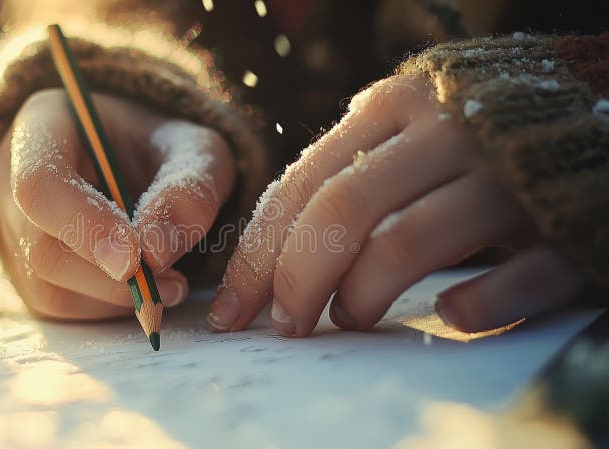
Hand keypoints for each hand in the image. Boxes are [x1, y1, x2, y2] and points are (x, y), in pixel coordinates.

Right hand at [0, 89, 233, 319]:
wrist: (140, 156)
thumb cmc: (163, 146)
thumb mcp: (195, 150)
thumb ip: (188, 190)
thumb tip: (156, 254)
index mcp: (42, 124)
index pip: (39, 184)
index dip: (84, 227)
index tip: (136, 259)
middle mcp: (7, 174)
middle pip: (40, 247)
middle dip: (111, 278)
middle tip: (173, 281)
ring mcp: (7, 223)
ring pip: (45, 286)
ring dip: (113, 298)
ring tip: (167, 283)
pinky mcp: (20, 265)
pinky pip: (54, 303)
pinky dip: (104, 307)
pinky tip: (139, 287)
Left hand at [209, 75, 584, 335]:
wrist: (587, 112)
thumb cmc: (469, 139)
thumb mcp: (400, 133)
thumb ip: (343, 174)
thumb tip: (267, 256)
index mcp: (392, 105)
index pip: (301, 186)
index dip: (257, 254)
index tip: (234, 310)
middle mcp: (443, 130)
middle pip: (340, 214)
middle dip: (295, 280)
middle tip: (284, 326)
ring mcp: (505, 175)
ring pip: (404, 243)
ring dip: (360, 295)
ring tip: (347, 319)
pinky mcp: (562, 223)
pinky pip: (511, 278)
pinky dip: (473, 306)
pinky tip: (451, 315)